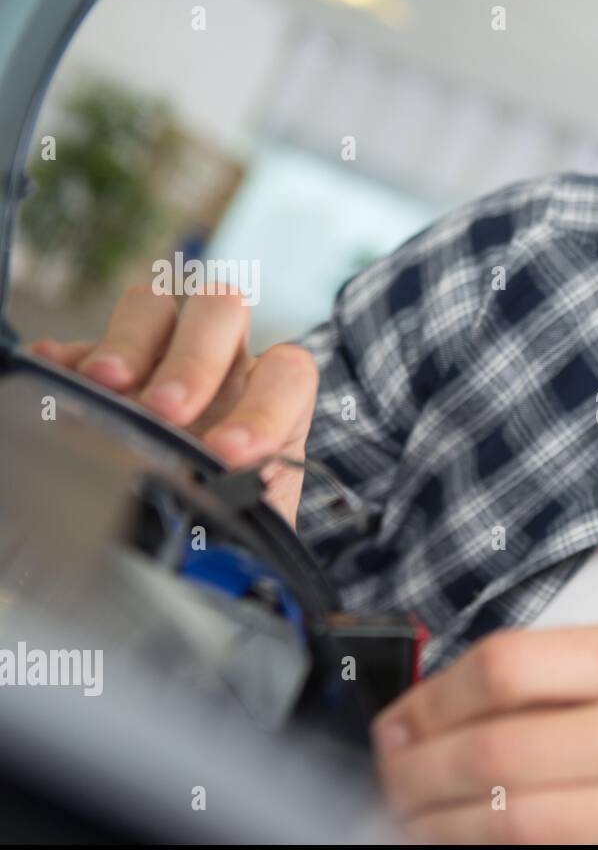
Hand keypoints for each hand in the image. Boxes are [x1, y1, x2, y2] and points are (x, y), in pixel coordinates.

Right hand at [26, 285, 318, 525]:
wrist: (189, 543)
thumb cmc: (232, 526)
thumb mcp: (251, 526)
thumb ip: (248, 516)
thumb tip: (219, 536)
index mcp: (273, 398)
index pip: (289, 370)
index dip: (265, 406)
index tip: (230, 453)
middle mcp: (223, 368)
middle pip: (221, 311)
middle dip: (193, 360)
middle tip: (164, 411)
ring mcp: (161, 362)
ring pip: (155, 306)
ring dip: (131, 341)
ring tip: (105, 385)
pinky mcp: (103, 373)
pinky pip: (80, 344)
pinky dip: (67, 359)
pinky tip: (55, 378)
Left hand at [371, 625, 597, 842]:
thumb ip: (562, 696)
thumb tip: (442, 715)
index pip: (505, 664)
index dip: (430, 701)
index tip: (395, 728)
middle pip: (495, 741)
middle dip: (416, 773)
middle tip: (388, 787)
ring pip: (511, 811)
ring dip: (439, 824)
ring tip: (411, 825)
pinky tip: (466, 848)